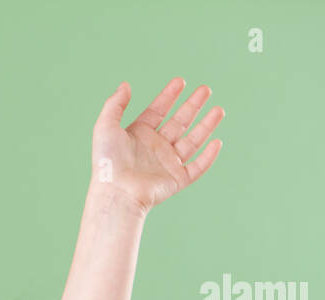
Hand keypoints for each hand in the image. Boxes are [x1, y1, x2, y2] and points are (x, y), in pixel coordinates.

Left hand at [92, 78, 223, 214]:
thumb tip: (125, 85)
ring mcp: (167, 164)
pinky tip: (217, 142)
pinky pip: (197, 167)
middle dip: (192, 105)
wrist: (117, 192)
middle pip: (179, 122)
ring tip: (219, 109)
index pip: (157, 111)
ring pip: (192, 141)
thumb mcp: (105, 127)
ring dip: (206, 125)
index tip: (180, 82)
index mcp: (138, 135)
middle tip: (205, 90)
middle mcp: (154, 148)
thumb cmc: (108, 162)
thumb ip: (115, 104)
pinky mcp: (176, 180)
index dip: (168, 96)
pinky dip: (208, 157)